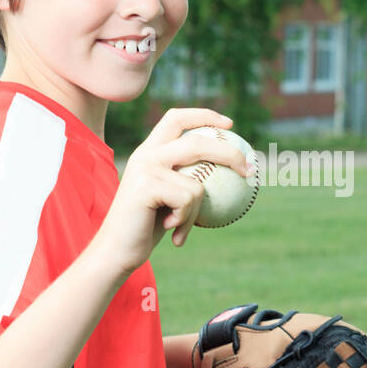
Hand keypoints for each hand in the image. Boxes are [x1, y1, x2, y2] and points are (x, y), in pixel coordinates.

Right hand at [93, 109, 251, 274]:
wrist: (117, 251)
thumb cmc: (147, 229)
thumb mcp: (171, 201)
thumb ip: (187, 181)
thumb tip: (230, 174)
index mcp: (150, 152)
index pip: (176, 119)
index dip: (204, 116)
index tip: (229, 125)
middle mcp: (146, 155)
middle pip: (197, 142)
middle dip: (229, 152)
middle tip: (249, 170)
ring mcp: (145, 168)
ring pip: (197, 183)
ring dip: (196, 212)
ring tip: (180, 227)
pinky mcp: (146, 186)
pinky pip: (188, 201)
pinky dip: (187, 221)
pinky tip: (172, 233)